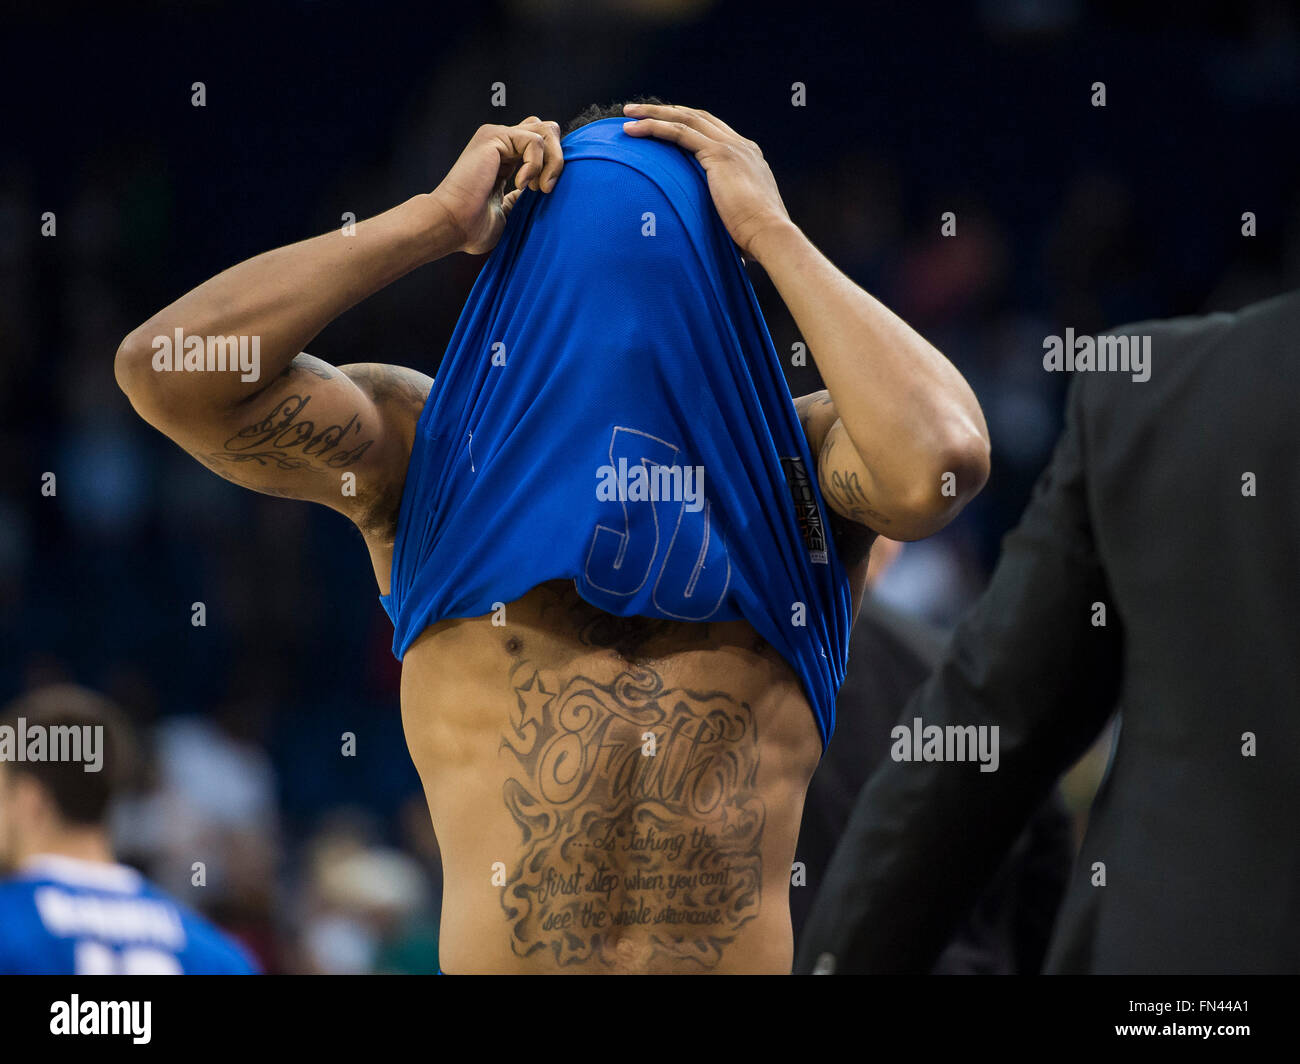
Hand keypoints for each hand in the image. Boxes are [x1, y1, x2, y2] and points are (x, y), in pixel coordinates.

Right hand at [432, 117, 564, 254]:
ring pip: (545, 131)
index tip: (543, 192)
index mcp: (503, 158)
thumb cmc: (472, 227)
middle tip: (545, 189)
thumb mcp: (506, 211)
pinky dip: (536, 164)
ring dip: (551, 162)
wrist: (452, 225)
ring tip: (538, 188)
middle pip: (547, 130)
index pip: (539, 142)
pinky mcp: (495, 137)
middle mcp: (500, 143)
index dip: (551, 162)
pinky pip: (534, 141)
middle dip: (557, 158)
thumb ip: (519, 197)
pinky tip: (522, 184)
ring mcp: (497, 137)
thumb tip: (538, 190)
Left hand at [622, 102, 790, 259]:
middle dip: (667, 110)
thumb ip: (726, 216)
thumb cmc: (757, 239)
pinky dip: (655, 127)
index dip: (686, 124)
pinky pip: (680, 134)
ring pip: (686, 119)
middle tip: (638, 111)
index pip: (712, 130)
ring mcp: (731, 147)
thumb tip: (718, 237)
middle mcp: (741, 146)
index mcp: (748, 157)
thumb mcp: (741, 220)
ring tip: (628, 114)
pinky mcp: (718, 155)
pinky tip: (633, 130)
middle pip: (697, 117)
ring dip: (654, 113)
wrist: (771, 235)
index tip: (663, 125)